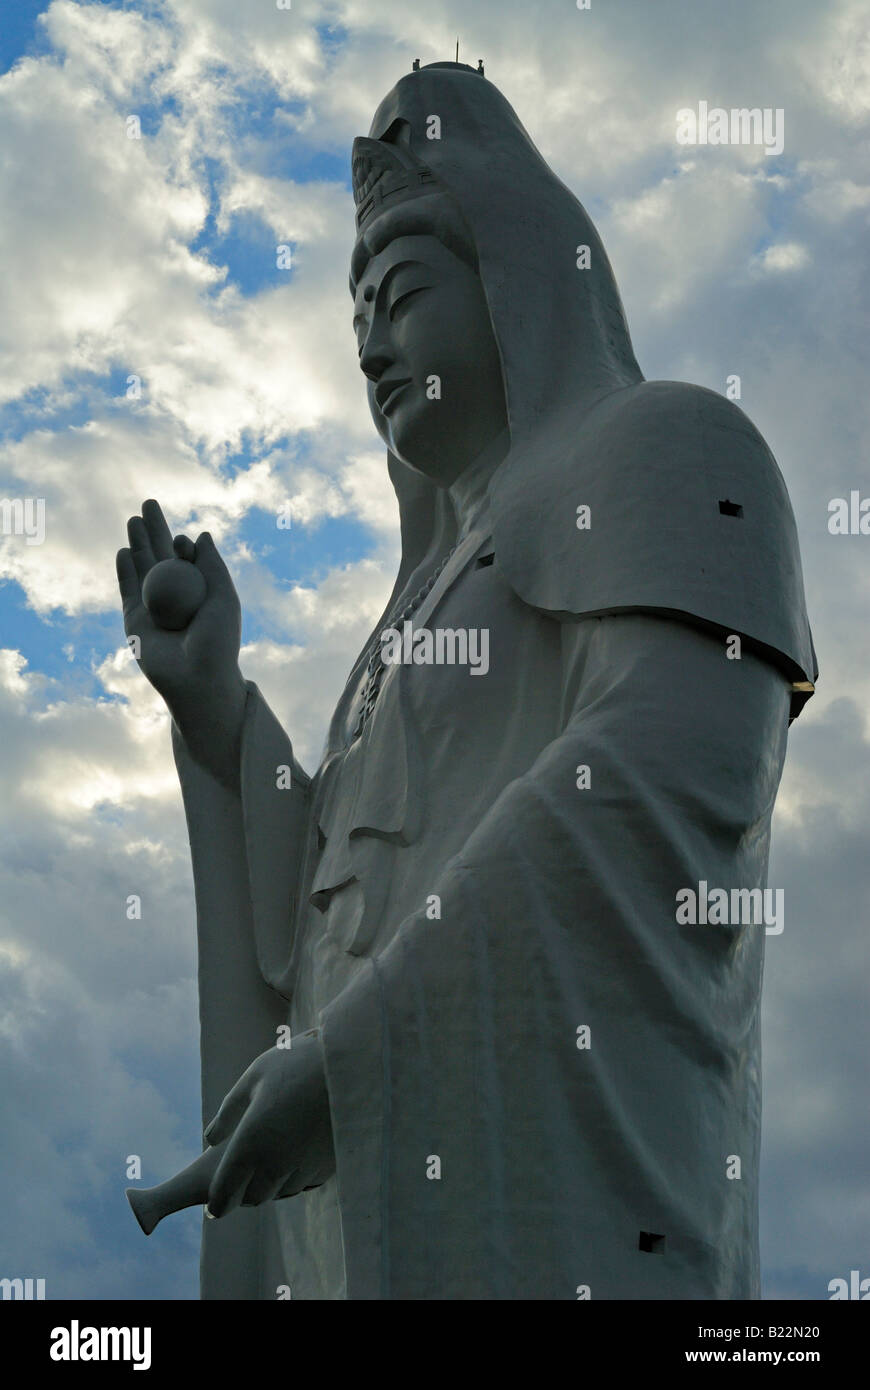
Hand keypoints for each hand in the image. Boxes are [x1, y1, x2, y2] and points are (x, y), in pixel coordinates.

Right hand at [117, 500, 246, 786]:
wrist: (196, 679)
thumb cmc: (218, 641)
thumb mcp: (224, 597)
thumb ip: (213, 565)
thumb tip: (203, 534)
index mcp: (200, 593)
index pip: (188, 559)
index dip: (183, 544)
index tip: (183, 542)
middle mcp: (176, 598)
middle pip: (162, 556)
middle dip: (155, 530)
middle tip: (149, 503)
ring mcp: (154, 608)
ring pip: (143, 568)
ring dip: (139, 542)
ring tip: (133, 519)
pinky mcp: (135, 621)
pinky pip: (128, 590)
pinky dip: (125, 570)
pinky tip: (124, 550)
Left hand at [203, 1030, 335, 1217]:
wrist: (354, 1063)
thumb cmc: (298, 1063)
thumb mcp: (255, 1077)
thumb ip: (228, 1112)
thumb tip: (211, 1139)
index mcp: (252, 1143)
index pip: (226, 1192)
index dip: (216, 1203)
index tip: (211, 1204)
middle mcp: (277, 1162)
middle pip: (254, 1197)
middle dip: (243, 1193)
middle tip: (239, 1181)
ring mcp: (305, 1166)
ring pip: (281, 1191)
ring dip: (270, 1184)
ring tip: (267, 1164)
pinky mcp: (329, 1163)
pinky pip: (305, 1181)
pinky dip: (295, 1176)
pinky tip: (295, 1154)